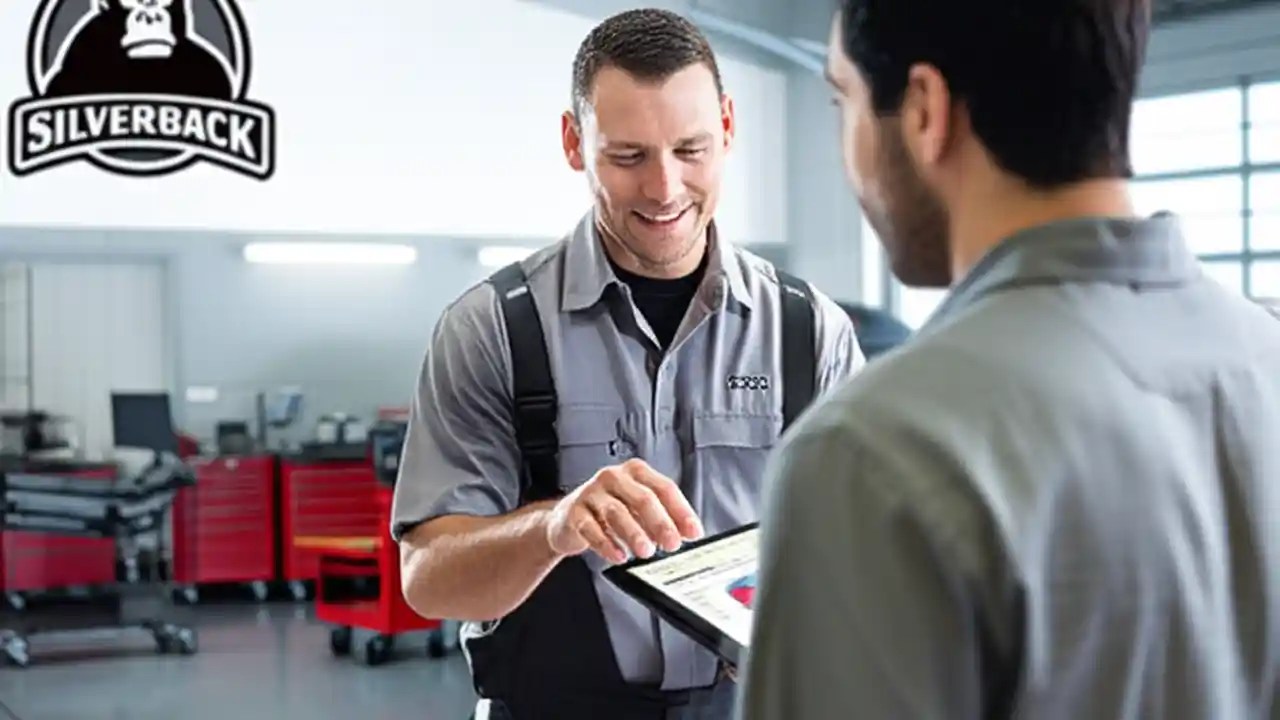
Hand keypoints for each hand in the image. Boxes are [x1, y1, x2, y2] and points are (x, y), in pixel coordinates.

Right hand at [545, 458, 704, 564]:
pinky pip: (591, 528)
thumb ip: (661, 518)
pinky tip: (618, 555)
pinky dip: (606, 544)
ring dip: (634, 533)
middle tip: (671, 543)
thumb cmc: (609, 512)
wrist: (568, 519)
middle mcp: (614, 477)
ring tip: (645, 551)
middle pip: (642, 498)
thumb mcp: (637, 510)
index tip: (693, 532)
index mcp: (635, 472)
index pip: (664, 488)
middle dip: (660, 523)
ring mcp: (592, 493)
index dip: (681, 511)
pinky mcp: (574, 512)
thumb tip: (685, 534)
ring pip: (616, 512)